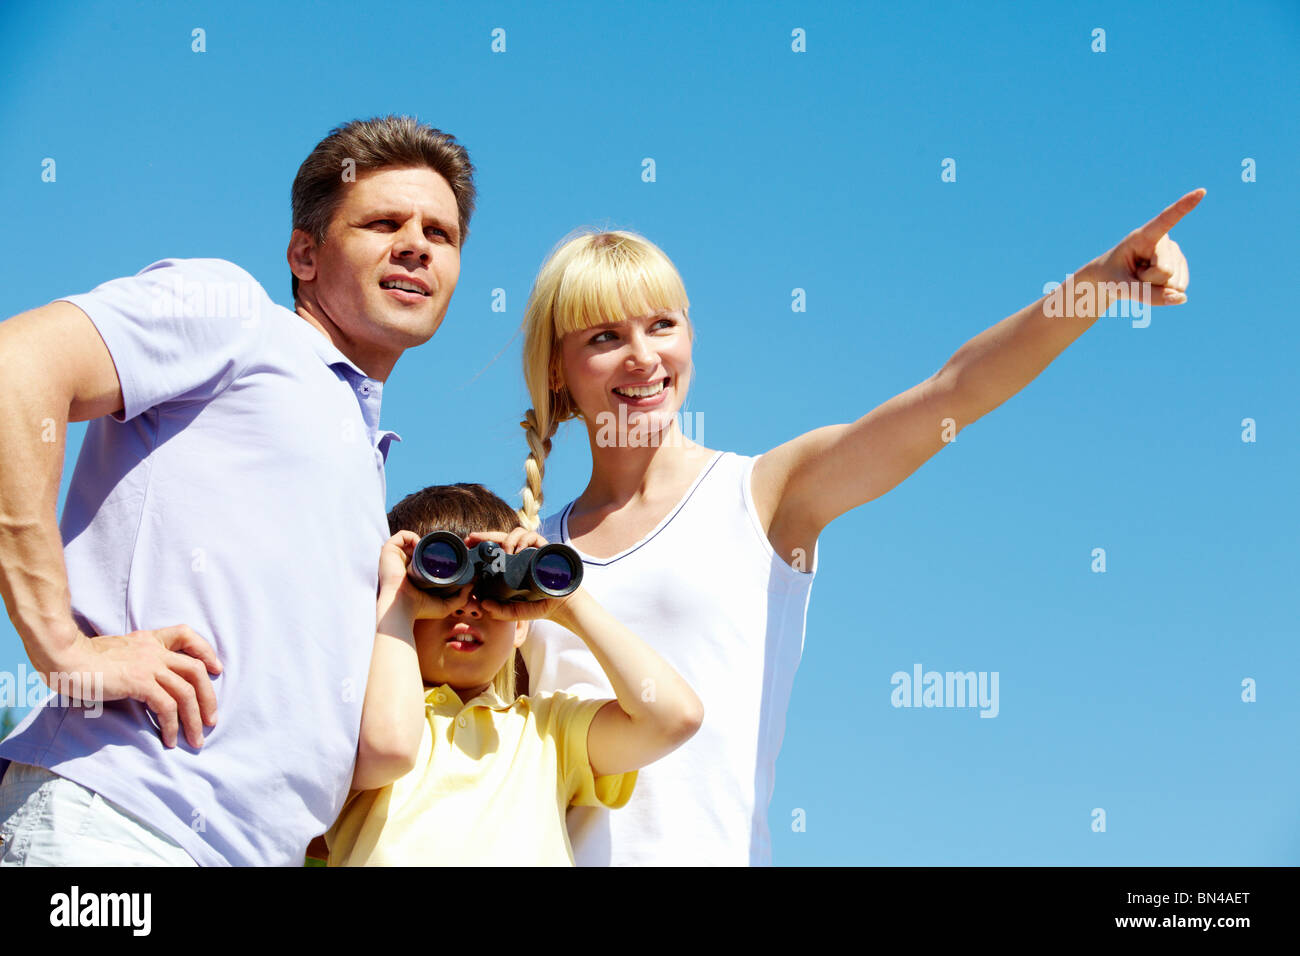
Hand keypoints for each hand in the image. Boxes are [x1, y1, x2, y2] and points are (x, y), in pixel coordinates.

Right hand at [46, 625, 221, 749]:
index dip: (205, 650)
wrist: (63, 657)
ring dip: (195, 719)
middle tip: (211, 720)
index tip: (215, 668)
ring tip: (196, 739)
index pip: (186, 635)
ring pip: (186, 692)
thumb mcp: (115, 654)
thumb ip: (133, 661)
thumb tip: (141, 682)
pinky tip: (170, 740)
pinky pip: (167, 706)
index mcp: (148, 639)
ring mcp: (149, 665)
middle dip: (208, 697)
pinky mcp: (140, 682)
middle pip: (196, 670)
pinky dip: (172, 725)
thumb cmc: (80, 660)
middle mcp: (153, 650)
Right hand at [378, 531, 472, 620]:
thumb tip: (473, 584)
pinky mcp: (389, 552)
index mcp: (414, 576)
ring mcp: (396, 558)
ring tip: (434, 546)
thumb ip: (461, 598)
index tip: (450, 557)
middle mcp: (404, 565)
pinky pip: (400, 536)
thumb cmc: (419, 610)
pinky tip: (420, 544)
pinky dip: (411, 535)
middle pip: (419, 549)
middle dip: (432, 546)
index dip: (437, 556)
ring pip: (411, 541)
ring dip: (423, 540)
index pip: (425, 560)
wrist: (402, 607)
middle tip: (446, 548)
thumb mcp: (445, 606)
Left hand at [463, 529, 575, 622]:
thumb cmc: (539, 605)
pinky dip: (524, 540)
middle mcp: (522, 554)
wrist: (563, 605)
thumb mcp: (516, 612)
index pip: (495, 550)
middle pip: (502, 537)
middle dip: (486, 535)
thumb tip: (484, 604)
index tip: (467, 543)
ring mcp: (533, 550)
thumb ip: (501, 611)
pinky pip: (533, 536)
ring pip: (518, 532)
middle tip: (472, 538)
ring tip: (504, 551)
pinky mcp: (545, 548)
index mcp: (512, 565)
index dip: (481, 544)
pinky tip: (519, 550)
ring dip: (507, 538)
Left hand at [1085, 188, 1204, 305]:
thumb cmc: (1110, 278)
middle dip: (1148, 282)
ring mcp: (1174, 253)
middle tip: (1134, 275)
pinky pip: (1179, 290)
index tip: (1201, 191)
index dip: (1184, 207)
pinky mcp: (1181, 266)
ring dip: (1156, 288)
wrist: (1110, 281)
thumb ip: (1147, 295)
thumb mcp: (1119, 288)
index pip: (1166, 219)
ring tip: (1141, 277)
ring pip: (1174, 284)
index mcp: (1143, 236)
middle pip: (1164, 272)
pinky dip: (1164, 293)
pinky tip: (1153, 282)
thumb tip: (1182, 298)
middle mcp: (1163, 241)